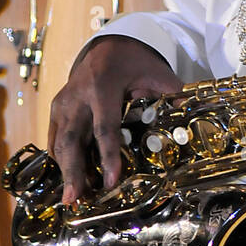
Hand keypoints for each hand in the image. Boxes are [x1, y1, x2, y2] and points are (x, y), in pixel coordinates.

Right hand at [48, 35, 182, 204]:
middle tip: (74, 199)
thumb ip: (174, 95)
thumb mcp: (158, 74)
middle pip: (73, 139)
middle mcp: (78, 95)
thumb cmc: (135, 62)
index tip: (112, 181)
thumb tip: (191, 118)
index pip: (105, 127)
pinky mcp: (57, 108)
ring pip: (59, 140)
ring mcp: (63, 101)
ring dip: (64, 170)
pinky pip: (54, 137)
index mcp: (103, 86)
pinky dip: (59, 159)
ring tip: (71, 197)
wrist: (108, 46)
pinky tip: (68, 179)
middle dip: (72, 171)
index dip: (108, 156)